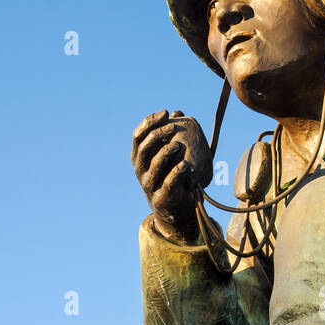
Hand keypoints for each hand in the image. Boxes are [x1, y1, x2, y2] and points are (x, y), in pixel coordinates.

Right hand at [131, 110, 212, 243]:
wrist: (177, 212)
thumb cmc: (174, 178)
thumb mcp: (170, 157)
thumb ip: (172, 136)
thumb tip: (179, 112)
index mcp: (139, 159)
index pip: (137, 136)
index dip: (149, 122)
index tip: (165, 113)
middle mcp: (141, 171)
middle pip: (144, 148)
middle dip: (158, 134)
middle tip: (174, 127)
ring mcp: (150, 186)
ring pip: (154, 165)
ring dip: (166, 152)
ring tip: (179, 144)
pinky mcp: (162, 199)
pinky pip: (169, 183)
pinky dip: (177, 172)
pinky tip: (186, 165)